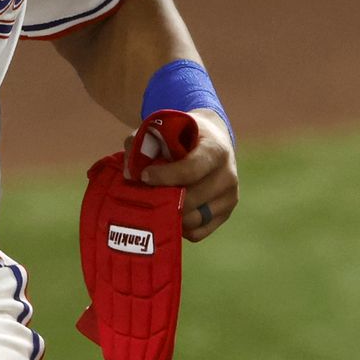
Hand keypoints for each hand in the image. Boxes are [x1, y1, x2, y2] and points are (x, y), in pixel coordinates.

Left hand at [138, 109, 236, 240]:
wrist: (212, 139)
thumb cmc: (183, 134)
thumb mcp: (165, 127)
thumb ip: (142, 143)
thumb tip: (130, 174)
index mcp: (216, 150)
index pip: (191, 170)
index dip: (164, 176)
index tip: (144, 176)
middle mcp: (228, 175)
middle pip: (191, 199)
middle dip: (164, 198)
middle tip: (145, 194)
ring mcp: (229, 197)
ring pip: (194, 219)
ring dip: (170, 214)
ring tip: (155, 203)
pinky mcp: (225, 214)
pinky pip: (198, 232)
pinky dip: (180, 227)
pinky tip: (169, 212)